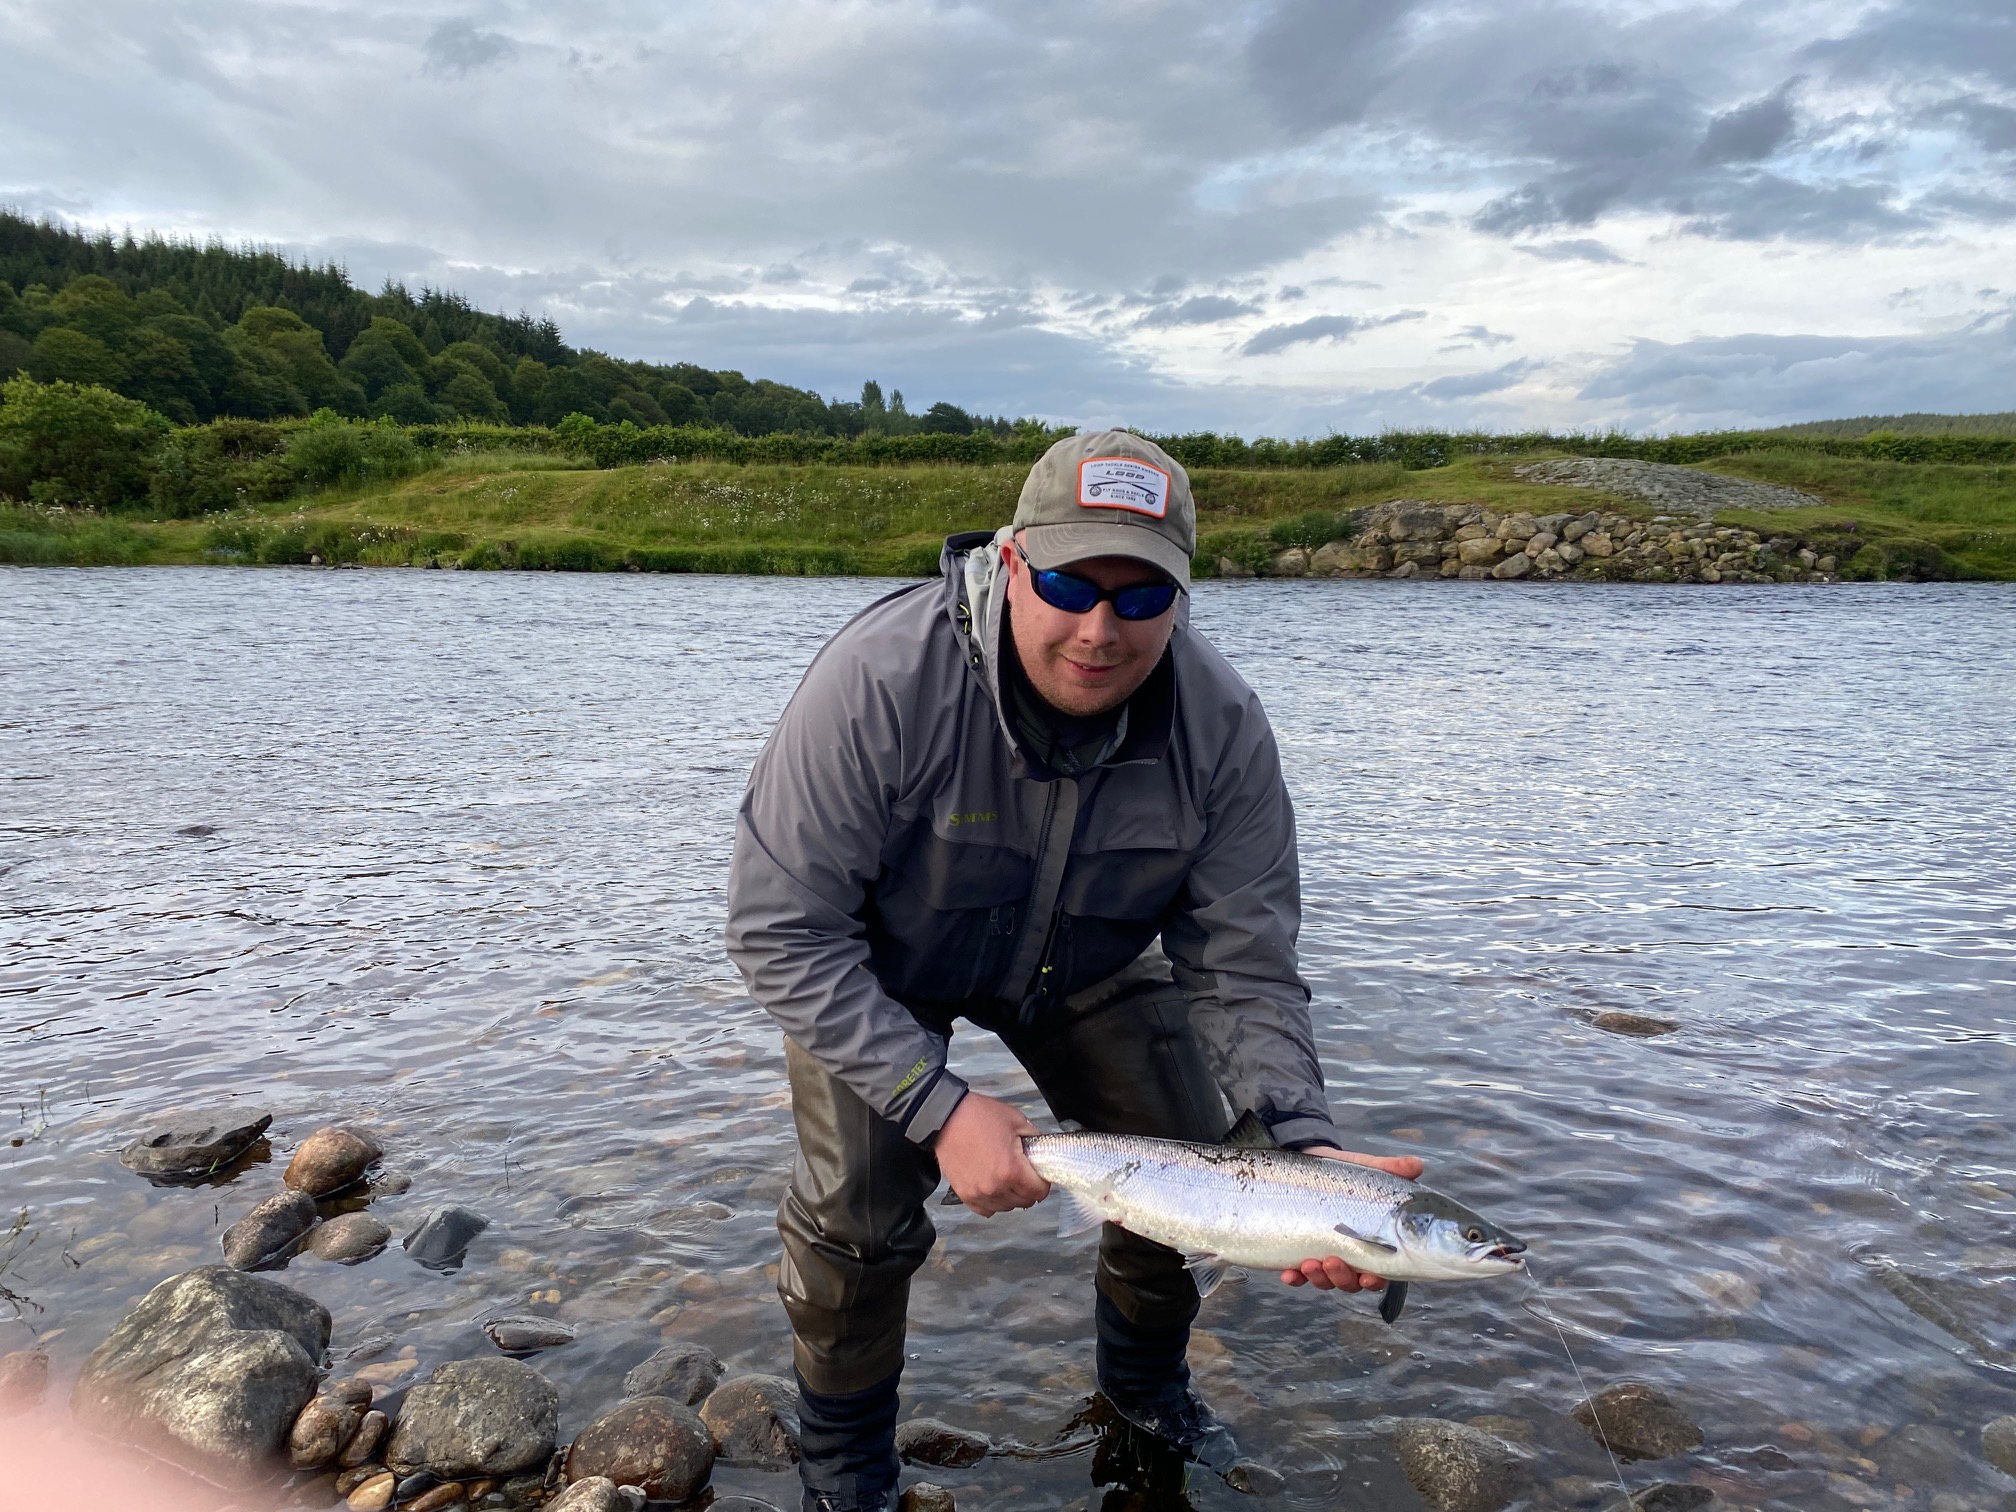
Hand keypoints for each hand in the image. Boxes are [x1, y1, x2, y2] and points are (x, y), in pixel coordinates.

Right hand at [933, 1092, 1049, 1216]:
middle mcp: (995, 1187)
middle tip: (1023, 1172)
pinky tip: (992, 1186)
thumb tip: (1043, 1152)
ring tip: (1005, 1177)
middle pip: (1025, 1202)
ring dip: (1011, 1196)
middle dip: (1028, 1188)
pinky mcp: (964, 1195)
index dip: (1043, 1182)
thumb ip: (1035, 1138)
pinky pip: (986, 1210)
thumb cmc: (979, 1116)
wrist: (947, 1117)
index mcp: (1011, 1170)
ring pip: (1006, 1207)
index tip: (1038, 1174)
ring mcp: (978, 1193)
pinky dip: (992, 1202)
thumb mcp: (1016, 1120)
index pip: (1040, 1192)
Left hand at [1278, 1145, 1424, 1291]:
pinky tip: (1288, 1274)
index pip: (1378, 1272)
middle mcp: (1349, 1256)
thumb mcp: (1368, 1169)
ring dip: (1319, 1278)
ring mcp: (1323, 1256)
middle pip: (1350, 1282)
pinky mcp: (1299, 1251)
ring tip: (1309, 1264)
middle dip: (1341, 1278)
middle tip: (1332, 1262)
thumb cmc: (1346, 1174)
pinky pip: (1297, 1273)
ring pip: (1324, 1280)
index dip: (1375, 1280)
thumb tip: (1416, 1165)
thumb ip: (1392, 1169)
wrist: (1309, 1162)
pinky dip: (1294, 1277)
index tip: (1369, 1276)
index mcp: (1372, 1244)